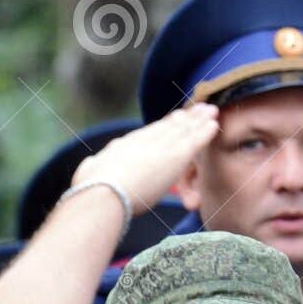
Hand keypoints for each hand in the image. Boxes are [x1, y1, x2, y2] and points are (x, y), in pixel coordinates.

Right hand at [71, 104, 219, 213]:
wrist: (102, 193)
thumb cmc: (90, 189)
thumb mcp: (87, 173)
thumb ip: (92, 166)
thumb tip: (90, 164)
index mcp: (123, 146)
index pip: (148, 133)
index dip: (162, 126)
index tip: (172, 119)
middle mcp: (143, 141)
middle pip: (168, 127)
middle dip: (183, 118)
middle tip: (196, 109)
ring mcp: (160, 147)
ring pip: (184, 129)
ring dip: (198, 120)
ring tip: (211, 111)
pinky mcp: (175, 156)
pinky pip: (195, 141)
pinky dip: (205, 132)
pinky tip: (215, 125)